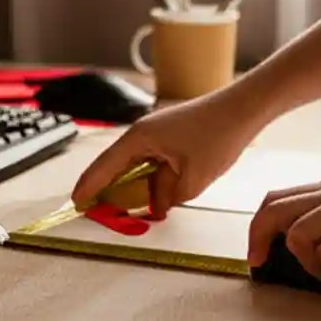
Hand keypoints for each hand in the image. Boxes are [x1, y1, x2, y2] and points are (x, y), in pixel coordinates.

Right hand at [72, 83, 272, 217]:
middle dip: (110, 189)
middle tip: (102, 211)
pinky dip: (151, 177)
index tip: (77, 203)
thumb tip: (157, 202)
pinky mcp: (169, 134)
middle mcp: (142, 132)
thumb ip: (167, 197)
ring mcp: (156, 131)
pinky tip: (160, 193)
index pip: (104, 167)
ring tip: (136, 207)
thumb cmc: (218, 136)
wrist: (243, 109)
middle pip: (116, 165)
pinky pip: (152, 159)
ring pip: (137, 164)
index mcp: (139, 139)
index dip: (89, 187)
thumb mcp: (191, 180)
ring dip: (136, 185)